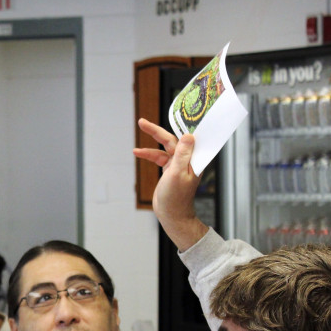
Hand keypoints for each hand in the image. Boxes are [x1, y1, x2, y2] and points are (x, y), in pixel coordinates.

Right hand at [133, 118, 206, 250]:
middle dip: (157, 130)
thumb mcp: (178, 174)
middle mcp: (187, 160)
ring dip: (151, 140)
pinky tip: (138, 152)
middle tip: (142, 122)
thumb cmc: (177, 198)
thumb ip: (182, 154)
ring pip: (164, 147)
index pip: (185, 137)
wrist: (172, 215)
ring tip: (140, 128)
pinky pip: (159, 157)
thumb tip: (188, 136)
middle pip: (172, 139)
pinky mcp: (170, 170)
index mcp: (193, 159)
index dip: (178, 125)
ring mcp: (178, 164)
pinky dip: (149, 154)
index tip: (172, 115)